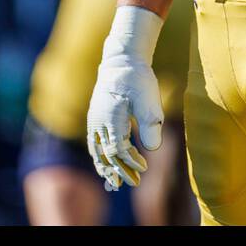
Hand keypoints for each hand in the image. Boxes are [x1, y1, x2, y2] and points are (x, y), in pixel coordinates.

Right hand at [86, 6, 164, 190]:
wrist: (121, 61)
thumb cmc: (137, 78)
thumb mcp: (148, 98)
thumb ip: (150, 122)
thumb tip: (151, 150)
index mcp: (110, 118)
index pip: (117, 150)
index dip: (129, 162)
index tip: (142, 169)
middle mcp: (98, 122)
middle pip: (105, 155)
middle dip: (118, 171)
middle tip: (133, 183)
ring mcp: (94, 121)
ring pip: (96, 151)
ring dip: (105, 168)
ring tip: (113, 184)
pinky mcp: (95, 119)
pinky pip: (94, 144)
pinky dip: (100, 158)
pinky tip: (106, 166)